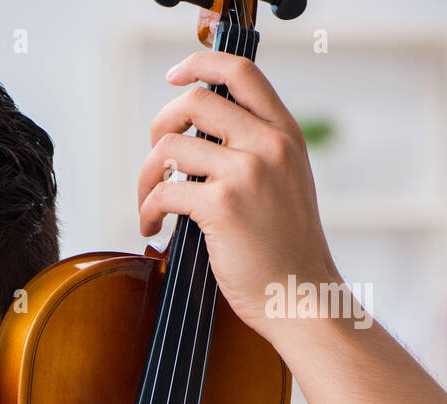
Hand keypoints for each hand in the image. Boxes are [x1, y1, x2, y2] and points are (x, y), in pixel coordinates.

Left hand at [136, 49, 341, 338]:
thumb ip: (252, 152)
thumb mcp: (284, 184)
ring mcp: (247, 173)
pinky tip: (153, 229)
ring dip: (146, 179)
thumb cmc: (285, 250)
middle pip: (195, 101)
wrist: (301, 296)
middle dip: (160, 127)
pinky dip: (147, 211)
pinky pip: (164, 192)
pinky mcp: (223, 206)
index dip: (200, 63)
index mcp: (285, 134)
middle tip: (156, 162)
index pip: (242, 71)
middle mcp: (269, 145)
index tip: (175, 77)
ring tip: (149, 206)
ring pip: (169, 148)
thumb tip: (194, 139)